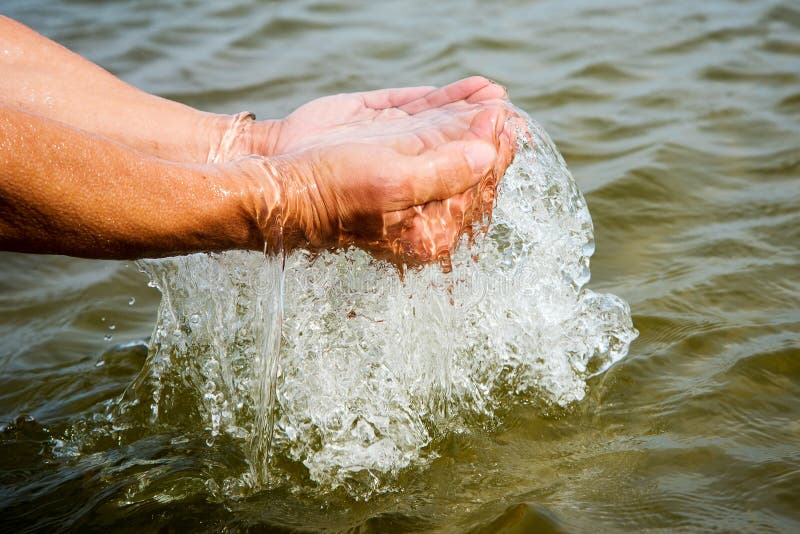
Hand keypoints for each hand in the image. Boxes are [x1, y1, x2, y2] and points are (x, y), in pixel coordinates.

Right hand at [241, 83, 518, 266]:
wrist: (280, 175)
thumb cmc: (334, 191)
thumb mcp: (396, 186)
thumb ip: (447, 173)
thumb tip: (487, 154)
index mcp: (429, 226)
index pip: (476, 189)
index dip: (493, 152)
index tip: (502, 123)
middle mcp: (421, 198)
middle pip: (467, 161)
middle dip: (487, 131)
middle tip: (503, 107)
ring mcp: (403, 163)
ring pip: (450, 136)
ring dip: (474, 112)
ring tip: (496, 93)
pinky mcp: (385, 135)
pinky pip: (424, 116)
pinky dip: (450, 100)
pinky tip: (474, 88)